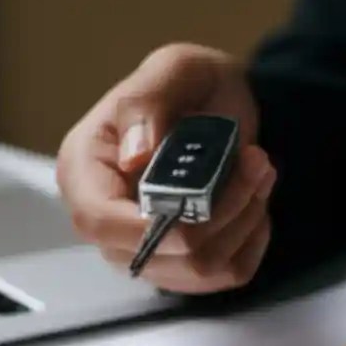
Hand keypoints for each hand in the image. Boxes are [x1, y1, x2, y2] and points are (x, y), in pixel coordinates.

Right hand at [55, 43, 276, 293]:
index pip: (99, 220)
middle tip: (257, 162)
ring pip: (197, 270)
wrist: (220, 103)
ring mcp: (142, 247)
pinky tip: (255, 203)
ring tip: (260, 173)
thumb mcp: (172, 69)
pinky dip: (251, 241)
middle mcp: (105, 218)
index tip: (204, 197)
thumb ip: (147, 103)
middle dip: (220, 213)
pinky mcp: (180, 263)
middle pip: (157, 255)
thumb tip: (134, 155)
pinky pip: (223, 275)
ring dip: (243, 221)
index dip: (148, 225)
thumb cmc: (189, 84)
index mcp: (85, 170)